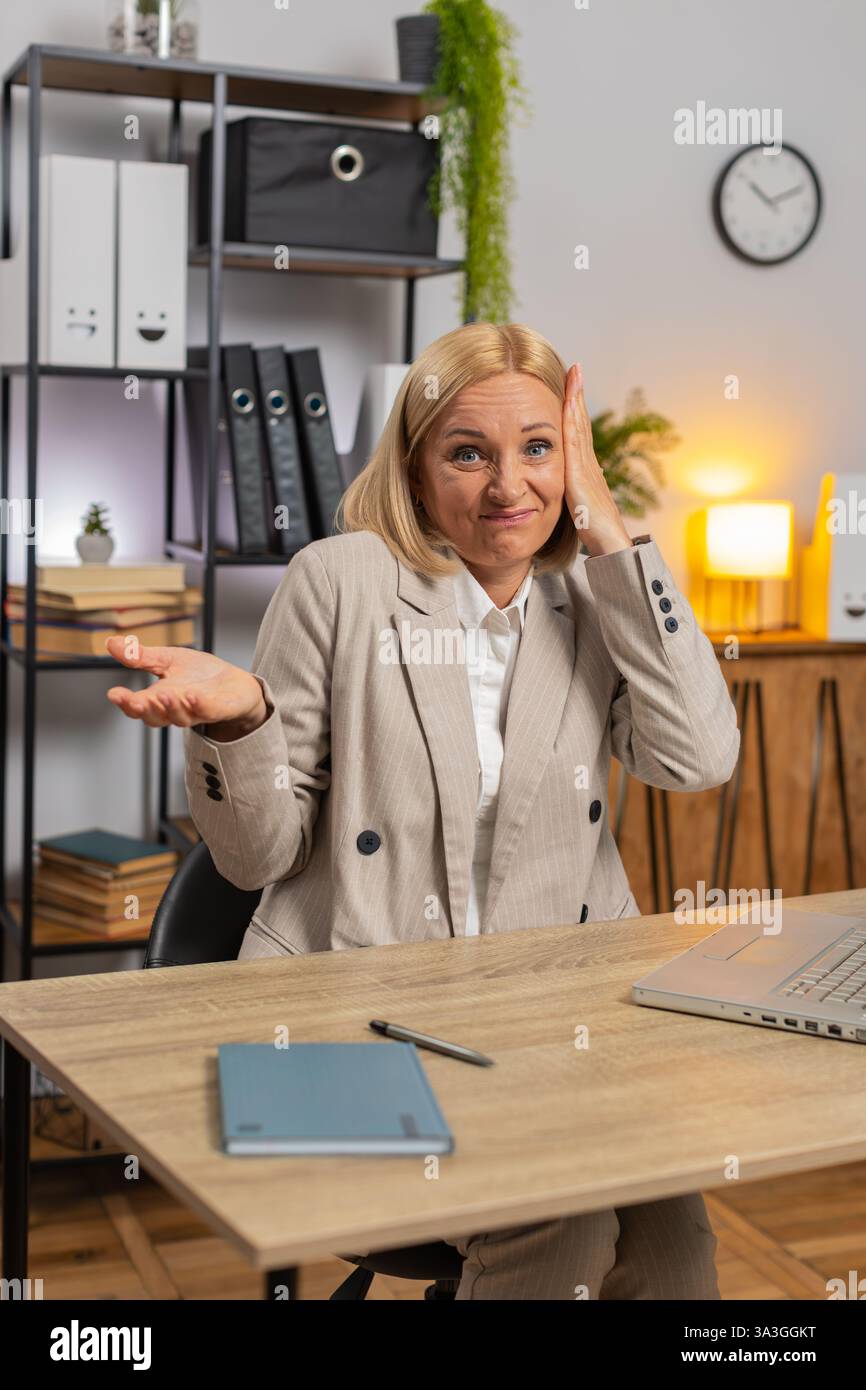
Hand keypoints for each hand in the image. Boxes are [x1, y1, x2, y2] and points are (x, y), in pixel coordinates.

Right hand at [104, 638, 267, 738]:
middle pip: (154, 718)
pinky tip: (192, 696)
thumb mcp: (167, 660)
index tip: (114, 693)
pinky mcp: (219, 710)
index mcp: (159, 699)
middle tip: (135, 700)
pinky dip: (199, 705)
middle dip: (144, 710)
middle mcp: (176, 710)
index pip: (137, 706)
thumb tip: (110, 643)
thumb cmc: (199, 675)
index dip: (125, 702)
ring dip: (171, 707)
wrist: (235, 685)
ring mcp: (198, 712)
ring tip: (164, 694)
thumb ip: (141, 656)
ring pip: (180, 718)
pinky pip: (207, 711)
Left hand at [563, 363, 632, 556]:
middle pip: (582, 422)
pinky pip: (574, 442)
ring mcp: (587, 468)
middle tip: (575, 369)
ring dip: (576, 399)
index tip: (572, 388)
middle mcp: (589, 464)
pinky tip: (566, 405)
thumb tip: (569, 492)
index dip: (575, 410)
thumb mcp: (580, 509)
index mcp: (587, 471)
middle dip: (578, 395)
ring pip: (579, 426)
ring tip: (574, 375)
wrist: (611, 546)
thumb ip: (574, 496)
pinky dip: (571, 420)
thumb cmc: (596, 534)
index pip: (579, 433)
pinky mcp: (581, 476)